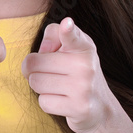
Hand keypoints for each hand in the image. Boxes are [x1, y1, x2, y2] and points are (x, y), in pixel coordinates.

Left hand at [21, 17, 122, 132]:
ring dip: (40, 86)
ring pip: (35, 82)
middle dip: (32, 69)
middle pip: (33, 63)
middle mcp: (86, 66)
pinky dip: (48, 101)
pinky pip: (43, 102)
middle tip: (47, 73)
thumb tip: (42, 50)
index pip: (72, 35)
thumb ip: (54, 36)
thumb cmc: (77, 72)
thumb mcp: (72, 48)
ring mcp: (84, 88)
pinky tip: (62, 100)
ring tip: (57, 86)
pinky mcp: (79, 108)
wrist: (100, 108)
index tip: (67, 23)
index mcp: (84, 47)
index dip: (67, 30)